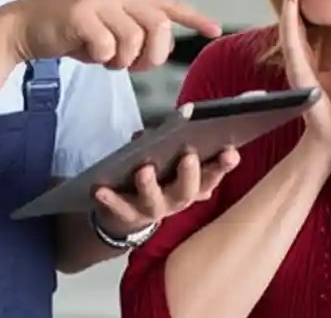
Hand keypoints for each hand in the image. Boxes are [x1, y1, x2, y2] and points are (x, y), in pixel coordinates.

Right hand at [2, 0, 221, 71]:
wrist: (25, 25)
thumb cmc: (70, 31)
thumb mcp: (107, 28)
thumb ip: (134, 33)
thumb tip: (158, 49)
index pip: (169, 5)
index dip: (194, 18)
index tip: (213, 30)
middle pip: (159, 26)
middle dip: (153, 55)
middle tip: (135, 66)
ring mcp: (99, 1)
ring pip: (134, 39)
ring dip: (123, 61)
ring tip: (106, 59)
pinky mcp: (81, 14)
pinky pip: (107, 46)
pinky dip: (101, 59)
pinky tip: (88, 53)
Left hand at [91, 144, 240, 235]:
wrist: (130, 211)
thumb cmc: (158, 175)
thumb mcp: (169, 154)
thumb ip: (177, 136)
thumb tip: (185, 115)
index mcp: (193, 183)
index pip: (213, 174)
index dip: (224, 164)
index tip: (231, 151)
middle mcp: (178, 199)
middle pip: (188, 190)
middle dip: (190, 174)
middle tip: (189, 156)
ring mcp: (154, 210)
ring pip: (155, 201)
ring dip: (150, 186)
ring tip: (144, 169)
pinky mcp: (128, 216)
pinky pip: (119, 209)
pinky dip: (110, 199)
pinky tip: (100, 188)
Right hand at [276, 0, 330, 151]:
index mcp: (313, 60)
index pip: (305, 25)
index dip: (301, 3)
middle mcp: (301, 61)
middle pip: (293, 22)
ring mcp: (297, 67)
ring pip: (289, 28)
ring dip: (286, 4)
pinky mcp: (299, 74)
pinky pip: (292, 43)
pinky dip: (290, 21)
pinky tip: (290, 4)